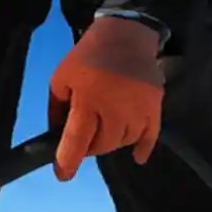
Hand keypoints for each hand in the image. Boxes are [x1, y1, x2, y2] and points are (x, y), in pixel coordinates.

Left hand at [49, 16, 164, 180]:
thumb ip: (56, 110)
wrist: (125, 36)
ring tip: (105, 129)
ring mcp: (139, 108)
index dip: (68, 161)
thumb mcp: (60, 80)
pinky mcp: (155, 106)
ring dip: (111, 142)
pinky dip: (143, 148)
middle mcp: (116, 108)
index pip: (77, 139)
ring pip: (123, 142)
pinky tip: (137, 157)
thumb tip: (55, 138)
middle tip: (86, 137)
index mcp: (88, 100)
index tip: (63, 175)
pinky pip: (151, 136)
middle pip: (102, 145)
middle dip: (90, 147)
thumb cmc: (87, 59)